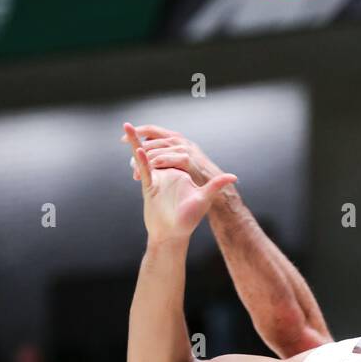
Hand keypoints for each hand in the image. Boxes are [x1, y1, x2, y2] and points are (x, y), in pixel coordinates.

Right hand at [122, 123, 236, 242]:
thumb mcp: (204, 199)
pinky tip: (137, 149)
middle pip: (159, 148)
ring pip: (147, 155)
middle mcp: (169, 170)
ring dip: (137, 141)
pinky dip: (140, 159)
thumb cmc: (189, 219)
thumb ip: (216, 185)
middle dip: (150, 139)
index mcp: (182, 170)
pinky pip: (144, 170)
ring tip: (127, 127)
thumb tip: (233, 176)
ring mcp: (157, 177)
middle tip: (135, 130)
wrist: (174, 234)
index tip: (165, 139)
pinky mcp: (149, 185)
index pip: (176, 149)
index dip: (169, 143)